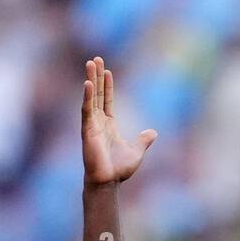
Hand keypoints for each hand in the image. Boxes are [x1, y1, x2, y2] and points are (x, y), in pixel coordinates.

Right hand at [81, 55, 156, 184]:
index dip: (108, 85)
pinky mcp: (87, 129)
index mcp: (108, 125)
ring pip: (91, 97)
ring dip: (91, 79)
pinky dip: (87, 96)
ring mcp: (91, 124)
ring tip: (90, 62)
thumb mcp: (136, 151)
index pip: (107, 100)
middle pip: (98, 94)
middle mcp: (98, 122)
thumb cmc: (119, 169)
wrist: (108, 182)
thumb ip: (143, 140)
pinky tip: (88, 83)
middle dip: (97, 76)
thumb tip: (153, 132)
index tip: (107, 71)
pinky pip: (87, 109)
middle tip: (95, 59)